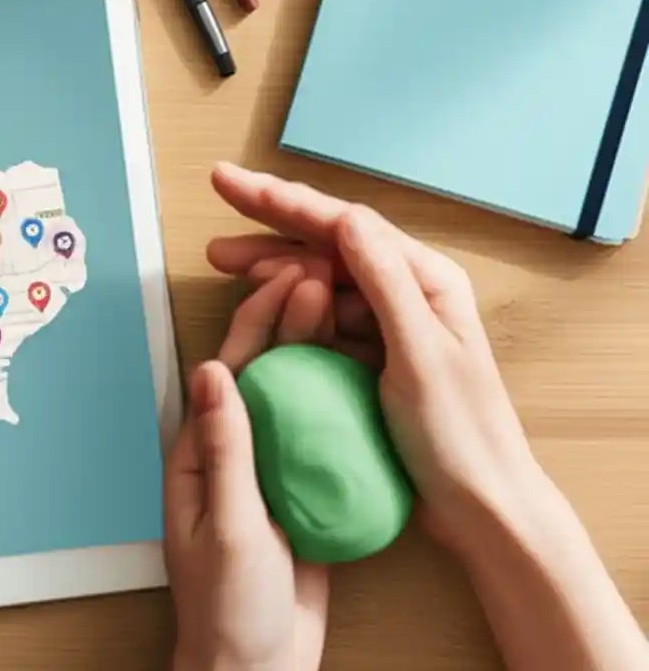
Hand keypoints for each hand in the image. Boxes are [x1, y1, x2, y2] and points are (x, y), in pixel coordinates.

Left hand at [165, 265, 331, 670]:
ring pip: (294, 394)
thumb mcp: (226, 524)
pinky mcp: (299, 491)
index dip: (257, 319)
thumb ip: (225, 450)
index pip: (229, 368)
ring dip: (317, 351)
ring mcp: (268, 469)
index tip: (287, 277)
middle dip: (290, 321)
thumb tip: (214, 371)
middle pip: (263, 371)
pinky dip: (338, 400)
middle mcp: (231, 452)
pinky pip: (318, 433)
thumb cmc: (228, 607)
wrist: (260, 665)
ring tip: (348, 309)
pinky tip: (366, 373)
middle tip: (325, 276)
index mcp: (200, 453)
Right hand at [203, 162, 543, 555]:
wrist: (479, 508)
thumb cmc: (460, 436)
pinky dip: (285, 312)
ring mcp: (387, 329)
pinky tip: (257, 310)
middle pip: (326, 248)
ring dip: (271, 273)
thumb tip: (344, 219)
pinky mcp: (370, 362)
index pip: (344, 226)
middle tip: (214, 227)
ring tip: (224, 266)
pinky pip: (318, 323)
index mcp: (426, 280)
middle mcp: (407, 295)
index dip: (282, 202)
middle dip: (267, 233)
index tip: (229, 184)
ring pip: (316, 284)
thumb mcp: (421, 355)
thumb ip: (385, 283)